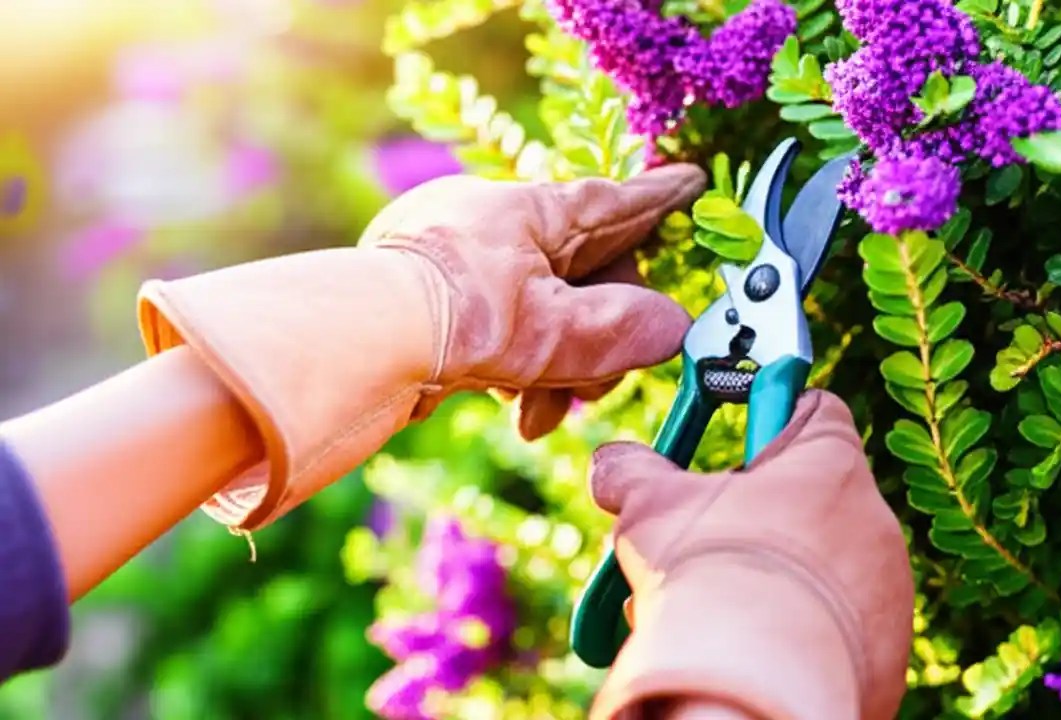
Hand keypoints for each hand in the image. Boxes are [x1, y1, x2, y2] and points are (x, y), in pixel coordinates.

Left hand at [135, 166, 703, 530]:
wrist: (347, 343)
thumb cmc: (453, 320)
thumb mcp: (558, 333)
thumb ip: (626, 331)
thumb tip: (670, 325)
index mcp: (533, 212)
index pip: (617, 203)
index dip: (662, 197)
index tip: (693, 181)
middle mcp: (496, 225)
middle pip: (581, 272)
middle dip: (599, 337)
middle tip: (598, 382)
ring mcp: (461, 259)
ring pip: (541, 308)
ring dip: (556, 368)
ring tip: (541, 414)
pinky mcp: (433, 297)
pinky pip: (500, 326)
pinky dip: (515, 368)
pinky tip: (510, 407)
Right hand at [587, 390, 913, 719]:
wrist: (749, 687)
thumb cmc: (708, 574)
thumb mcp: (650, 509)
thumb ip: (634, 474)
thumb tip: (610, 465)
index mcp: (830, 464)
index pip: (812, 410)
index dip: (766, 418)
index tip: (732, 445)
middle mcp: (874, 522)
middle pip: (807, 501)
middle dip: (749, 522)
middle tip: (700, 546)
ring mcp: (886, 595)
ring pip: (816, 574)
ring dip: (764, 584)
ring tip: (704, 613)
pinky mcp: (885, 658)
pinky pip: (833, 635)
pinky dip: (791, 640)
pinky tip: (743, 654)